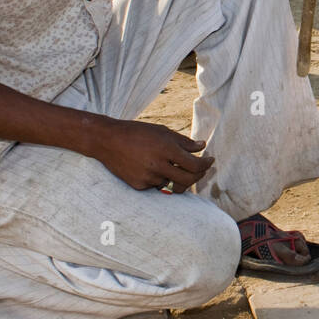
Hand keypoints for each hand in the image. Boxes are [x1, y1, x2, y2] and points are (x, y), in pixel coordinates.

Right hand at [90, 118, 213, 192]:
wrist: (107, 141)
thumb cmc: (137, 132)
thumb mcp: (162, 131)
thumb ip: (183, 141)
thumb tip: (202, 146)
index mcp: (166, 150)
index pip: (194, 165)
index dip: (206, 164)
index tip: (210, 160)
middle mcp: (158, 166)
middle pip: (188, 180)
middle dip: (199, 176)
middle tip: (201, 169)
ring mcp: (148, 178)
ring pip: (173, 184)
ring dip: (180, 178)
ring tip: (180, 169)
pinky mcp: (139, 185)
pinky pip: (157, 186)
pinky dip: (161, 178)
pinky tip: (155, 168)